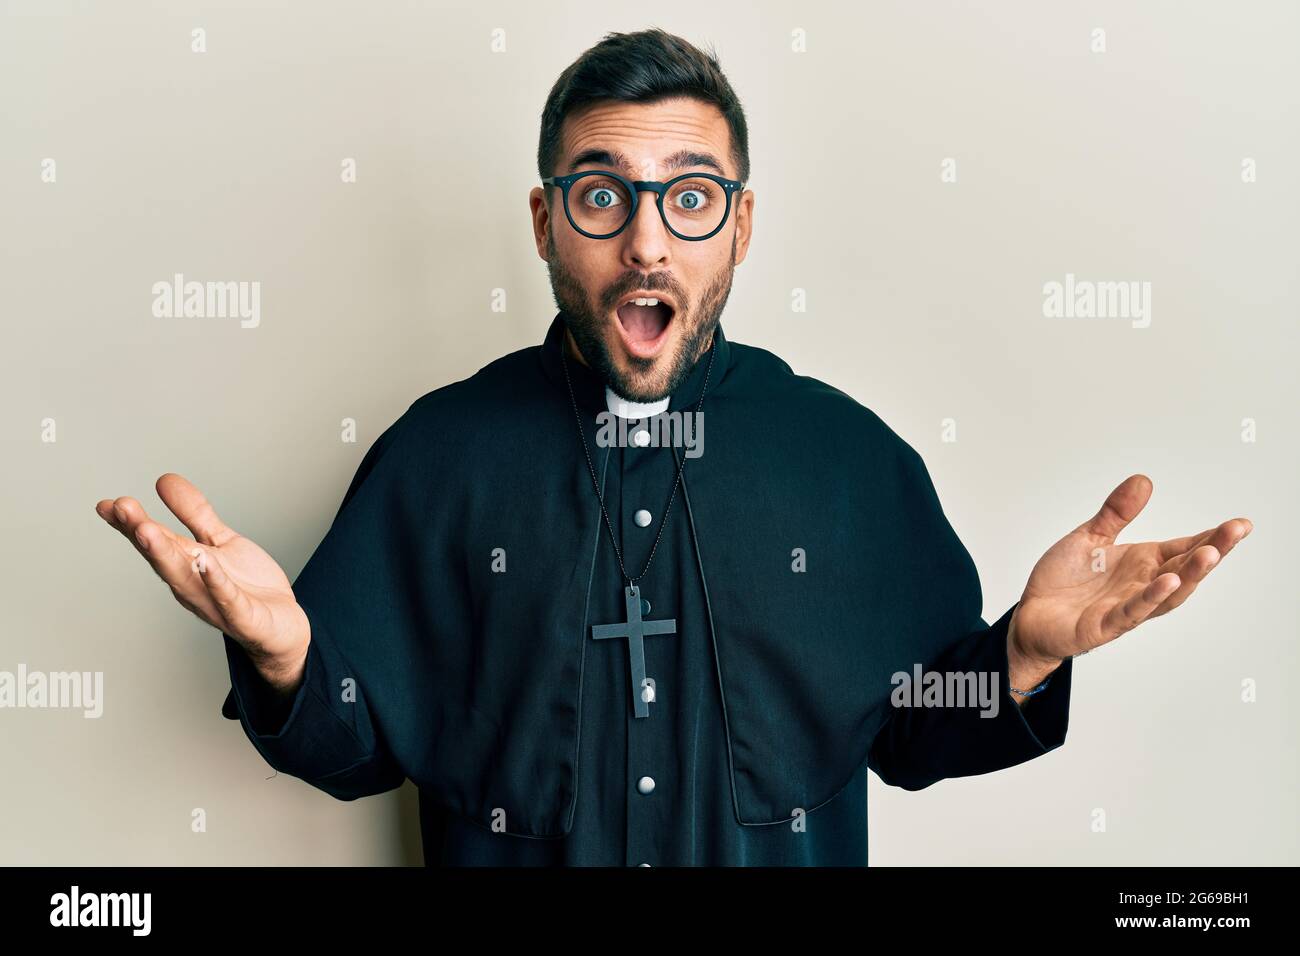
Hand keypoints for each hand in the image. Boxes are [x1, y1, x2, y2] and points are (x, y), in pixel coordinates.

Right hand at [95, 473, 309, 693]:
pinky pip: (227, 599)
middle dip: (141, 533)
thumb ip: (194, 513)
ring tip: (146, 530)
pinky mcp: (243, 616)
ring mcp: (215, 602)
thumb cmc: (247, 585)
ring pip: (185, 579)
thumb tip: (163, 479)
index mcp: (185, 565)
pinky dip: (215, 582)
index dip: (129, 525)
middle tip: (121, 506)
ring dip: (165, 555)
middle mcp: (192, 585)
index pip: (153, 543)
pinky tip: (205, 562)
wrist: (283, 625)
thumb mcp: (220, 541)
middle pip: (163, 558)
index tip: (106, 504)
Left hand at [1009, 474, 1250, 676]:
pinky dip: (1150, 598)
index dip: (1212, 537)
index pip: (1183, 548)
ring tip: (1210, 554)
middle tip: (1236, 531)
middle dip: (1212, 550)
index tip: (1240, 524)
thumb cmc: (1064, 581)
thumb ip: (1116, 512)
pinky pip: (1131, 611)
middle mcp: (1141, 585)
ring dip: (1189, 575)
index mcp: (1141, 563)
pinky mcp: (1104, 626)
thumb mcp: (1090, 537)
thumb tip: (1144, 480)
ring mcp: (1126, 607)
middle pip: (1184, 568)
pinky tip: (1167, 582)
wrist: (1030, 615)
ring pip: (1166, 593)